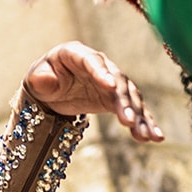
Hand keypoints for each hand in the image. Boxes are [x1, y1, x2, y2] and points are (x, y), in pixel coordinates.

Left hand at [22, 41, 163, 142]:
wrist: (51, 91)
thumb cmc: (43, 79)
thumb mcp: (36, 78)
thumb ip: (40, 78)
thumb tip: (48, 81)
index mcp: (77, 54)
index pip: (92, 61)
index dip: (102, 73)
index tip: (111, 87)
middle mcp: (101, 65)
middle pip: (117, 82)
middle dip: (124, 102)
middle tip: (128, 121)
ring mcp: (112, 83)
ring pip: (131, 98)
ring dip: (139, 116)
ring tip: (145, 135)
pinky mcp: (118, 100)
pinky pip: (135, 111)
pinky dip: (146, 123)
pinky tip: (155, 137)